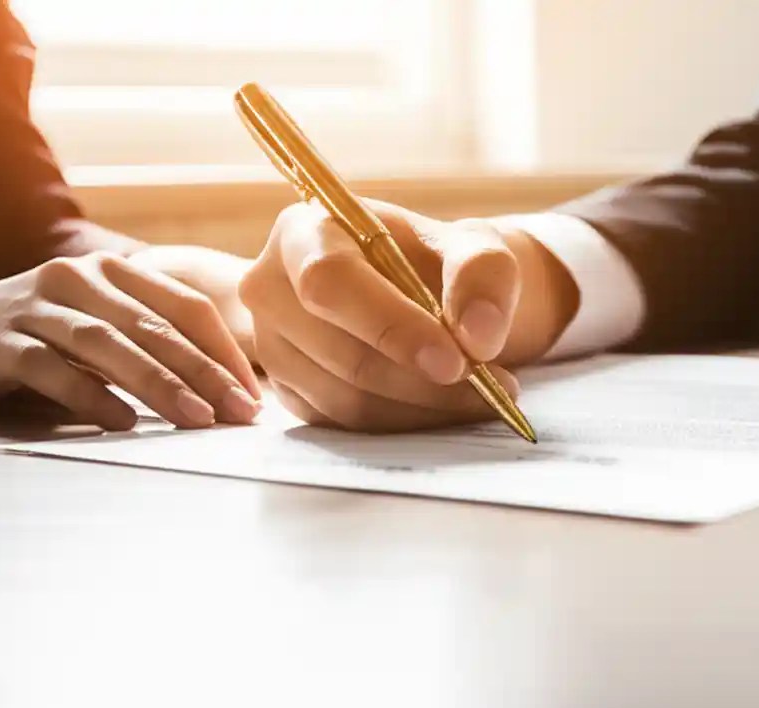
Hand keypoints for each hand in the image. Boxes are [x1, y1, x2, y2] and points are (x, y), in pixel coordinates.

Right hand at [0, 251, 259, 429]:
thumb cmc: (30, 341)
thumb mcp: (93, 328)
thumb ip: (145, 343)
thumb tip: (220, 392)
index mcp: (112, 271)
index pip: (186, 307)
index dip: (225, 351)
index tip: (254, 396)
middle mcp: (78, 278)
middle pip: (156, 327)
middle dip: (206, 373)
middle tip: (241, 413)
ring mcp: (36, 307)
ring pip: (110, 345)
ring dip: (159, 384)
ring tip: (197, 419)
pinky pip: (52, 369)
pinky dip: (90, 396)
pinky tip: (121, 423)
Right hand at [238, 200, 577, 431]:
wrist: (419, 291)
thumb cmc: (433, 262)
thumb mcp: (470, 246)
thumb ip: (482, 274)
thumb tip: (479, 336)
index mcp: (305, 231)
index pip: (331, 281)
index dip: (391, 326)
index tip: (454, 361)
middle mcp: (271, 288)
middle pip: (340, 351)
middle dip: (420, 379)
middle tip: (488, 384)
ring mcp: (271, 345)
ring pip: (346, 398)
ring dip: (422, 407)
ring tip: (482, 395)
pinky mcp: (289, 391)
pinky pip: (346, 425)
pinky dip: (405, 422)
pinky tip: (445, 406)